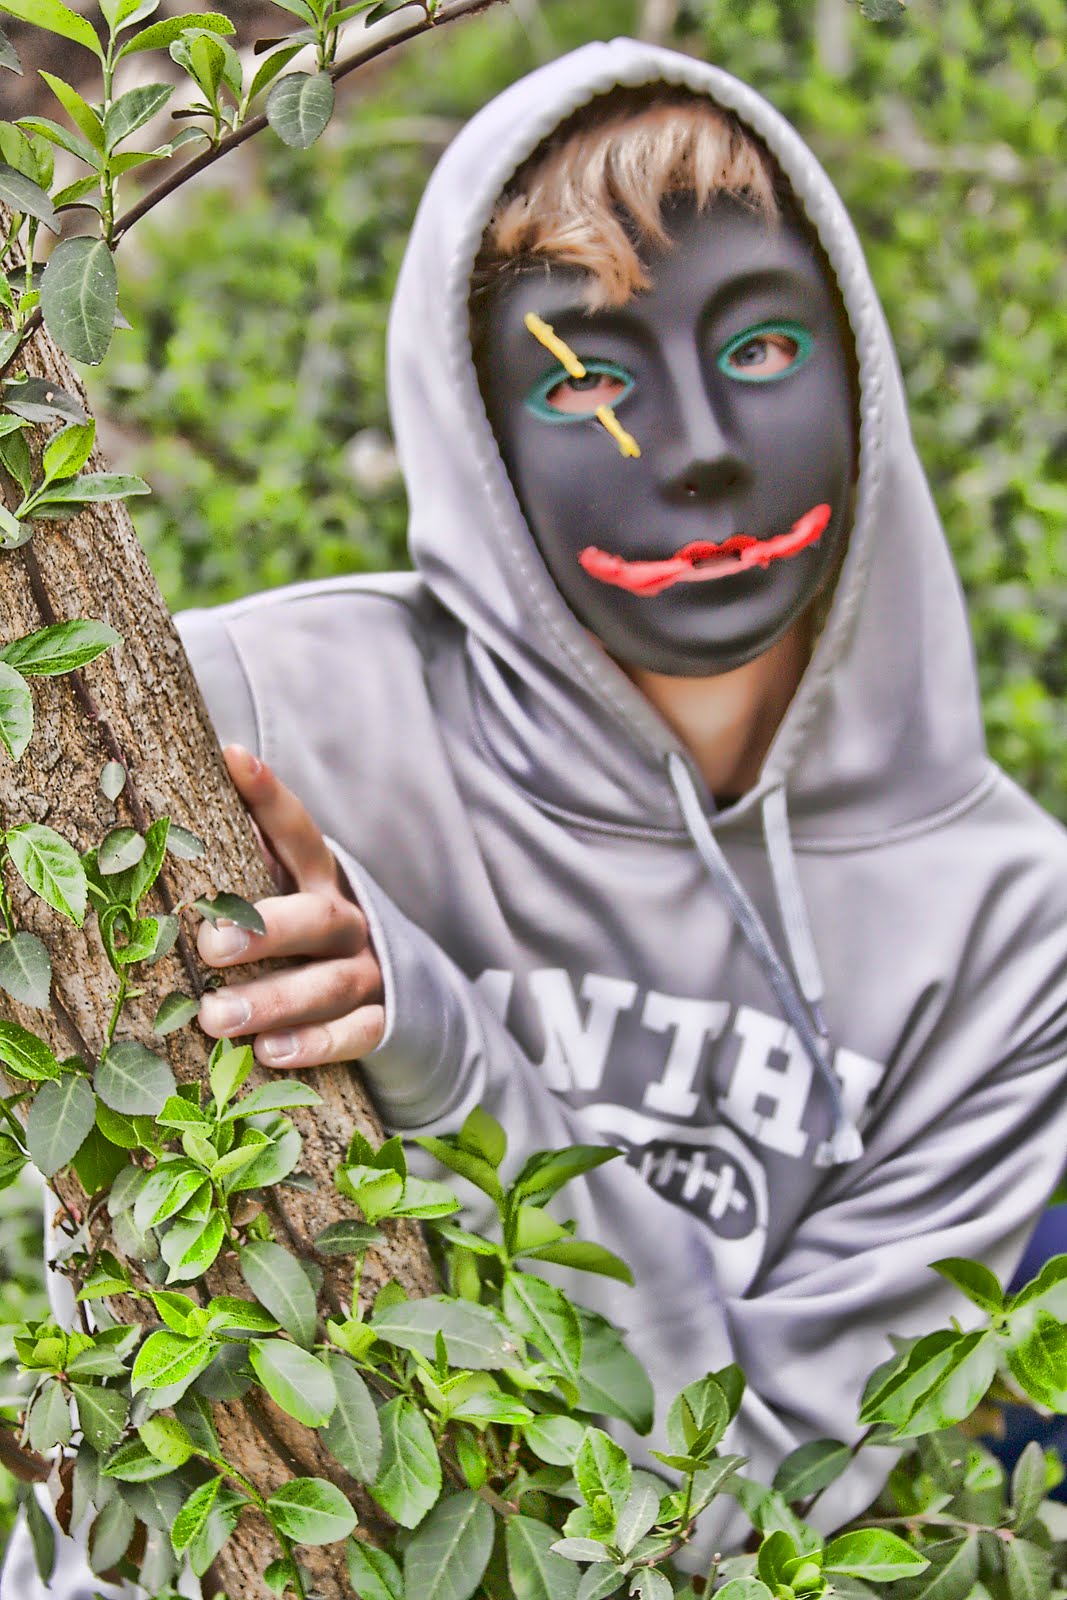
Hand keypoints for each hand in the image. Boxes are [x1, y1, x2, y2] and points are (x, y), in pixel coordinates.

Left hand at [197, 745, 385, 1067]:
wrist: (374, 995)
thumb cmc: (294, 940)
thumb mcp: (275, 895)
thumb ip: (237, 866)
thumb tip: (158, 819)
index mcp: (318, 881)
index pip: (299, 834)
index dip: (271, 799)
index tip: (233, 760)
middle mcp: (347, 922)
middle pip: (318, 918)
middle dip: (265, 931)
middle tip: (210, 946)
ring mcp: (366, 972)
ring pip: (330, 983)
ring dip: (274, 1000)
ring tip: (216, 1017)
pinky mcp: (379, 1020)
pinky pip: (356, 1033)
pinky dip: (316, 1043)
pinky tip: (270, 1052)